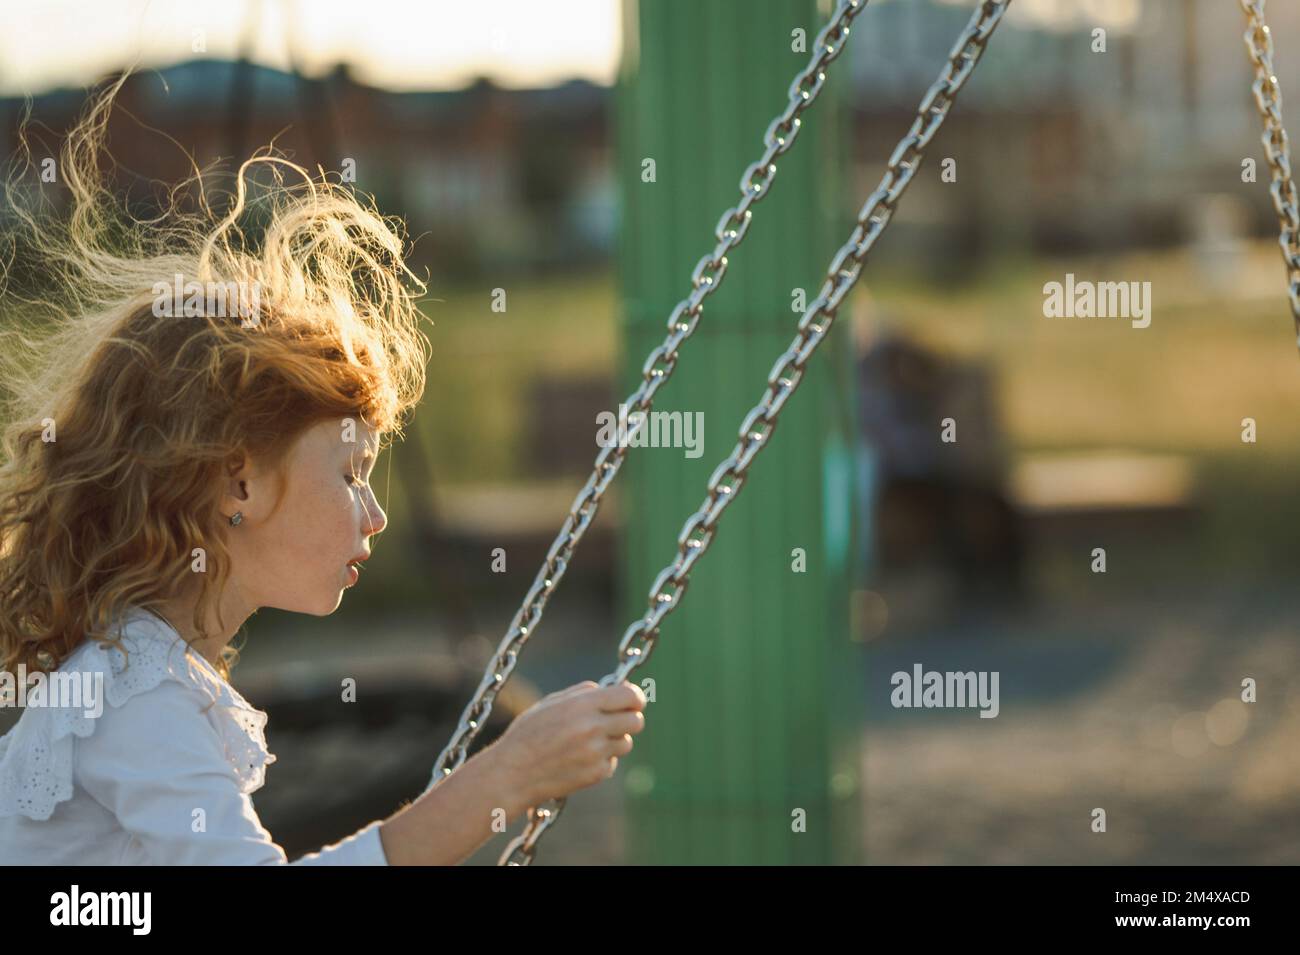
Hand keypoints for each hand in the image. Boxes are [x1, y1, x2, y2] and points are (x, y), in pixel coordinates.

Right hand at [492, 680, 646, 807]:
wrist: (512, 773)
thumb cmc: (528, 734)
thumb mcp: (551, 703)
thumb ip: (584, 693)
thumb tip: (612, 687)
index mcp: (582, 705)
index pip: (630, 696)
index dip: (635, 698)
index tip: (633, 701)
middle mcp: (593, 728)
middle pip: (636, 721)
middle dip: (629, 719)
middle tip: (615, 721)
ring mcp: (596, 753)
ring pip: (626, 743)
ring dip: (615, 741)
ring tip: (590, 741)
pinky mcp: (596, 774)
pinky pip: (612, 762)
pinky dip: (602, 760)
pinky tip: (580, 759)